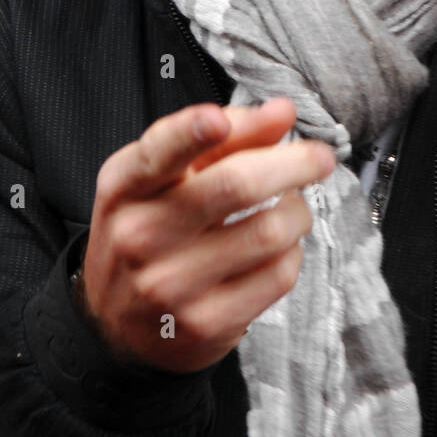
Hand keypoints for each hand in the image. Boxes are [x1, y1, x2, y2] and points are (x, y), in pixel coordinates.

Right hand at [80, 98, 334, 372]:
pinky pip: (278, 275)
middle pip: (236, 186)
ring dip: (298, 212)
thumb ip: (225, 138)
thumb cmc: (150, 231)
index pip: (159, 153)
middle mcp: (141, 235)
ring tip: (292, 208)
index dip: (190, 132)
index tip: (217, 119)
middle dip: (295, 163)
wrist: (116, 323)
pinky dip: (292, 252)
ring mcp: (171, 285)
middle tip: (320, 158)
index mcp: (126, 187)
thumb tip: (282, 112)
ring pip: (269, 231)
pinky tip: (279, 248)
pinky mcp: (206, 323)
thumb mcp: (166, 178)